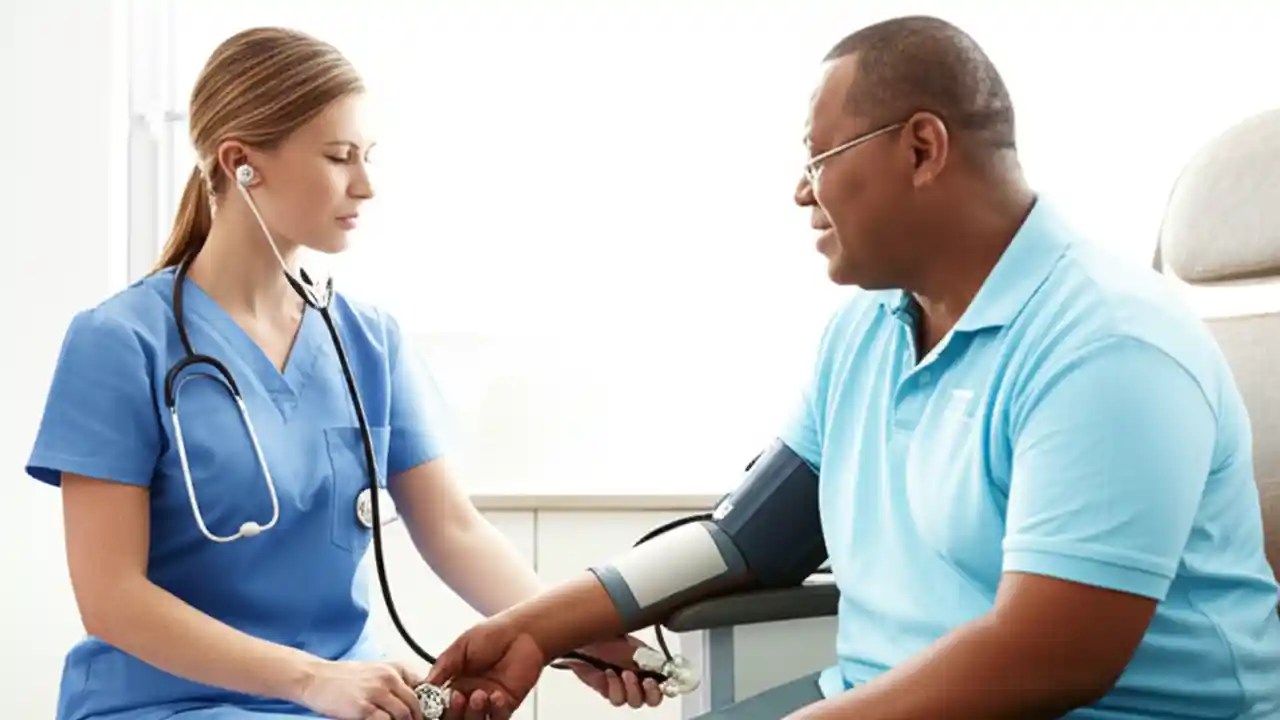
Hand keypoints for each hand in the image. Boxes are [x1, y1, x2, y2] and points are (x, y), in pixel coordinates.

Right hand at [294, 659, 426, 719]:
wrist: (315, 678)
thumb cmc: (342, 677)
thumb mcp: (374, 671)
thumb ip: (394, 682)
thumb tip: (414, 700)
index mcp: (393, 668)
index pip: (422, 687)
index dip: (428, 704)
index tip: (428, 715)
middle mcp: (388, 678)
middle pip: (415, 704)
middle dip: (418, 718)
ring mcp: (376, 693)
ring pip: (404, 714)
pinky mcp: (363, 708)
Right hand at [426, 619, 545, 718]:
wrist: (523, 632)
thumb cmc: (494, 634)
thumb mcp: (462, 645)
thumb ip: (445, 665)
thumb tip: (426, 683)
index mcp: (456, 682)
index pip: (440, 703)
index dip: (437, 705)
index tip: (437, 699)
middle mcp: (470, 694)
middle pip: (456, 717)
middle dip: (455, 713)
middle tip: (459, 698)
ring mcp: (488, 701)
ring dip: (474, 713)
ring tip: (479, 695)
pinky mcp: (506, 704)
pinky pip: (498, 718)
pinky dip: (496, 711)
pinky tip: (496, 696)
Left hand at [564, 635, 663, 708]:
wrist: (581, 640)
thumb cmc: (604, 636)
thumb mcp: (630, 644)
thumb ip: (648, 657)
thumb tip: (665, 665)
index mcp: (648, 662)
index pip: (666, 680)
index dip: (668, 685)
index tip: (665, 681)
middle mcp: (638, 676)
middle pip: (653, 698)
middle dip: (652, 693)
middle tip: (647, 681)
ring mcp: (623, 685)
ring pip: (635, 701)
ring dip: (632, 689)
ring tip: (624, 674)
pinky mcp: (609, 691)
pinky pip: (617, 699)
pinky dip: (615, 688)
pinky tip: (609, 674)